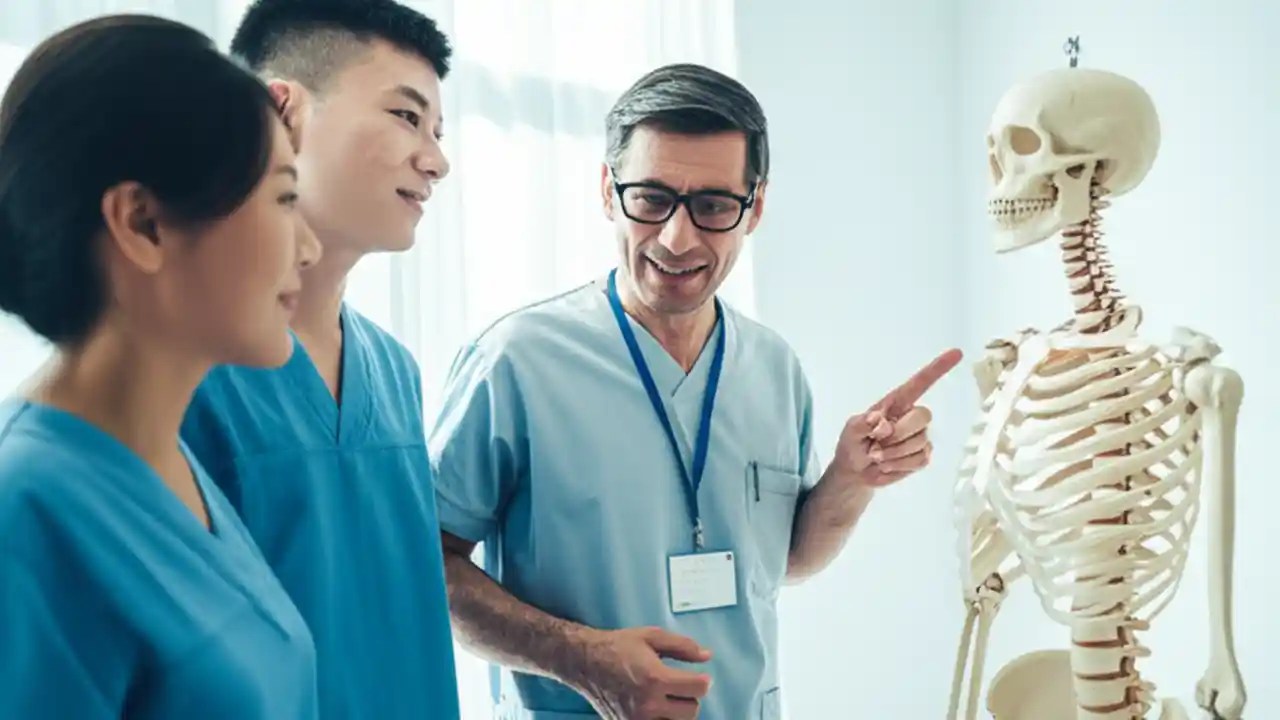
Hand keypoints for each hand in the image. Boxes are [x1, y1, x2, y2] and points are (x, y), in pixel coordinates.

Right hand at [575, 626, 712, 719]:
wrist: (585, 662)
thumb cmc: (620, 646)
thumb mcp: (652, 637)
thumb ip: (683, 646)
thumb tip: (707, 656)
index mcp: (656, 679)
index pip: (698, 689)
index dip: (703, 681)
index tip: (700, 677)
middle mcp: (648, 704)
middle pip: (691, 711)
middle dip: (690, 697)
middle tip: (679, 686)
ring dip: (677, 712)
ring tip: (667, 698)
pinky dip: (662, 719)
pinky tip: (657, 708)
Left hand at [833, 348, 962, 487]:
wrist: (855, 472)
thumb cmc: (853, 443)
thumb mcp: (850, 430)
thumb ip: (861, 423)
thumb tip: (878, 420)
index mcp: (896, 403)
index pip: (920, 383)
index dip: (938, 368)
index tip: (957, 352)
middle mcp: (911, 416)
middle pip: (923, 416)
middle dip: (899, 433)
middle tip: (875, 444)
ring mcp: (920, 436)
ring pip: (920, 442)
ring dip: (894, 453)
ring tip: (876, 456)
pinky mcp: (922, 456)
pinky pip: (920, 459)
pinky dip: (899, 465)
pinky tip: (887, 464)